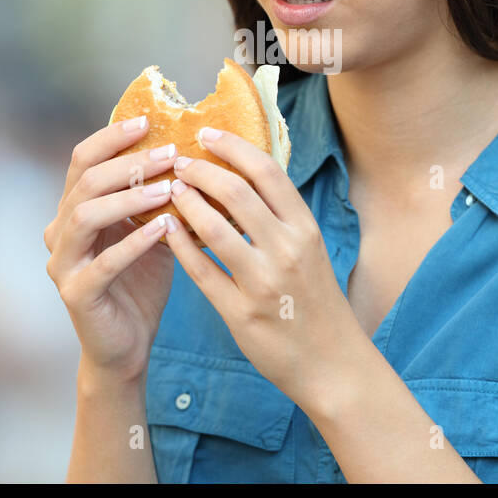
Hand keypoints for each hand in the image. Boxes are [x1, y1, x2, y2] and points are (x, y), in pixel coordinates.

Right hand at [44, 114, 183, 383]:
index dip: (112, 137)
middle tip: (171, 153)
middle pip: (86, 181)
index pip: (84, 160)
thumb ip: (158, 196)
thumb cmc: (141, 283)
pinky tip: (164, 228)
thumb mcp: (151, 230)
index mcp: (76, 209)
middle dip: (130, 163)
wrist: (127, 346)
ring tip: (169, 187)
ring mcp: (63, 263)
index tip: (148, 121)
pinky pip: (102, 263)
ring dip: (129, 197)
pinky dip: (133, 242)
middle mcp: (60, 230)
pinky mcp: (76, 294)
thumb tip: (194, 152)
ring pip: (84, 215)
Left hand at [161, 126, 365, 404]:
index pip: (267, 171)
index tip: (206, 134)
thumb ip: (280, 216)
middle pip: (237, 192)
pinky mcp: (241, 313)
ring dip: (185, 203)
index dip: (233, 147)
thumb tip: (244, 174)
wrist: (332, 363)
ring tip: (170, 190)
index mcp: (305, 228)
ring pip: (214, 228)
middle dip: (201, 171)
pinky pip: (202, 271)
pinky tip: (165, 230)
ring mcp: (264, 283)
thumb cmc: (316, 301)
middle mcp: (287, 250)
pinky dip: (180, 246)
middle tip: (179, 162)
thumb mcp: (310, 250)